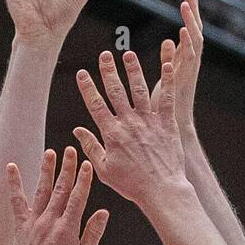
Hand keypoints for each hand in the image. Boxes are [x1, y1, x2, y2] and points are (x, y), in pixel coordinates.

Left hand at [7, 148, 108, 244]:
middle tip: (71, 150)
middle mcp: (50, 222)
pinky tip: (11, 167)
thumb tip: (104, 212)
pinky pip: (16, 201)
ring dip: (46, 170)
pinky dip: (14, 184)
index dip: (83, 180)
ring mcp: (33, 222)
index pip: (78, 199)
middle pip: (60, 190)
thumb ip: (93, 234)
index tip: (87, 164)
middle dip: (67, 168)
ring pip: (42, 191)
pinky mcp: (20, 226)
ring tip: (50, 152)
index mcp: (67, 230)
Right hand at [74, 50, 187, 207]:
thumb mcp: (105, 170)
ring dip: (133, 70)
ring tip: (128, 55)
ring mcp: (149, 122)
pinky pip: (166, 98)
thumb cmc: (132, 183)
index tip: (81, 73)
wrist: (161, 190)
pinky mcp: (167, 123)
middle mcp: (130, 123)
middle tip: (104, 55)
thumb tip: (77, 130)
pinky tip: (166, 65)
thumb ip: (91, 147)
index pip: (96, 105)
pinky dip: (167, 81)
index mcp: (112, 134)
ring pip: (139, 90)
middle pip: (116, 91)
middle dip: (108, 71)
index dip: (87, 87)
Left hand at [150, 0, 203, 133]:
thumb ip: (170, 59)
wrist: (173, 133)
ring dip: (191, 22)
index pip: (189, 32)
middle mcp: (189, 65)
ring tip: (186, 1)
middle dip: (193, 11)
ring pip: (194, 42)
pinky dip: (188, 44)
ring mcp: (189, 72)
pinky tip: (185, 29)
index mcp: (185, 62)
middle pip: (195, 31)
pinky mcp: (186, 81)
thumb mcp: (167, 79)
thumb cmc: (167, 109)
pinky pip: (189, 60)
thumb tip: (168, 41)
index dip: (189, 14)